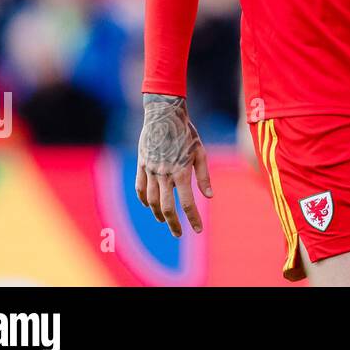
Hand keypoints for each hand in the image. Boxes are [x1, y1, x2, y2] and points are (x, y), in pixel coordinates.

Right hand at [135, 94, 212, 236]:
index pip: (187, 203)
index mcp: (181, 171)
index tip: (198, 230)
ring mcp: (150, 170)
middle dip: (173, 224)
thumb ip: (204, 175)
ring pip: (151, 201)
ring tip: (166, 221)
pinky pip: (139, 188)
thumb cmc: (187, 133)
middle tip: (179, 233)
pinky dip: (144, 200)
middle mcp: (164, 174)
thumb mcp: (200, 152)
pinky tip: (149, 206)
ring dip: (158, 214)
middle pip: (166, 207)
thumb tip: (209, 196)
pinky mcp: (141, 165)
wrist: (164, 115)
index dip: (193, 218)